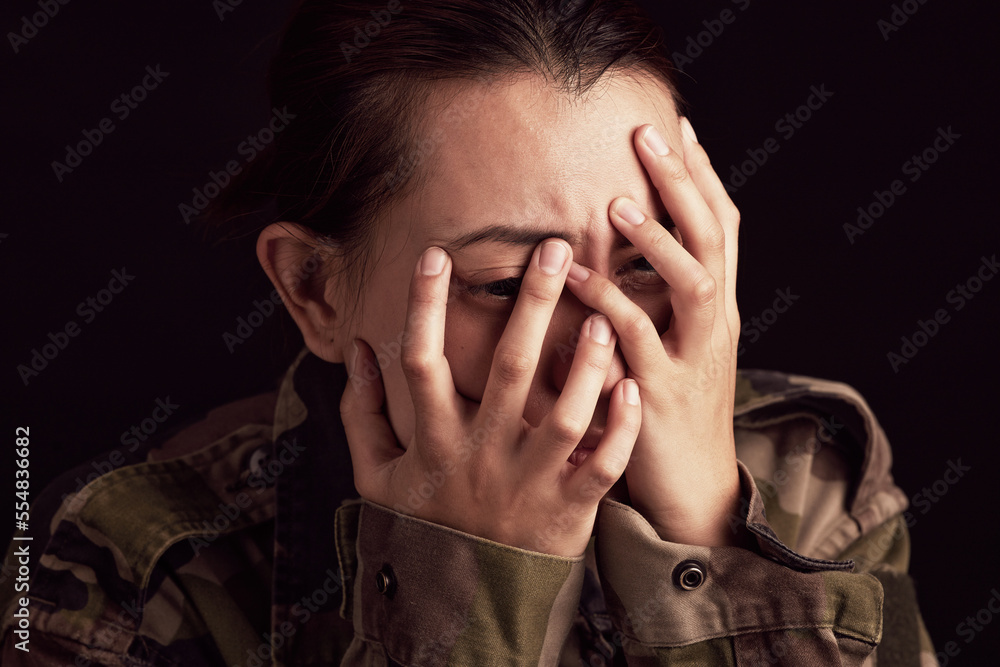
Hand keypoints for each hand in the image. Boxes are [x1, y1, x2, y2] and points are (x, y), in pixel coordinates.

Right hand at [340, 241, 641, 556]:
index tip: (436, 253)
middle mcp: (483, 455)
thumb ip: (362, 412)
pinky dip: (620, 431)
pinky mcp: (569, 510)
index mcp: (435, 440)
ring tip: (604, 315)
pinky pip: (601, 467)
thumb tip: (356, 350)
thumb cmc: (424, 523)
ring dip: (586, 364)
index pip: (422, 362)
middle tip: (555, 248)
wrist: (467, 599)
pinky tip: (631, 389)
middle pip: (508, 370)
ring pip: (565, 417)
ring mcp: (529, 482)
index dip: (425, 306)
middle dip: (532, 305)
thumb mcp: (376, 474)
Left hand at [564, 118, 744, 546]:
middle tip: (647, 137)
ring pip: (692, 284)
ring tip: (617, 206)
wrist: (694, 489)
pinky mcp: (663, 393)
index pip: (721, 226)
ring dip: (657, 242)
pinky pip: (639, 341)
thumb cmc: (675, 409)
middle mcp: (714, 322)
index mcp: (717, 307)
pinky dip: (610, 306)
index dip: (702, 175)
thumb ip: (657, 298)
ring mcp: (694, 356)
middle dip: (682, 184)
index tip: (678, 127)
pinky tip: (576, 279)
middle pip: (712, 238)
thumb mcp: (680, 346)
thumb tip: (618, 248)